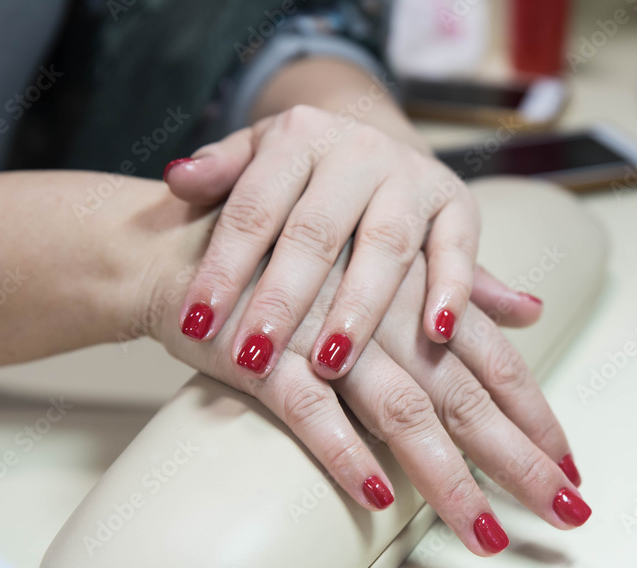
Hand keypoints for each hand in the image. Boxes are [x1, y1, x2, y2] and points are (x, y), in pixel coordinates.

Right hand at [144, 212, 588, 556]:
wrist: (196, 252)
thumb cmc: (301, 259)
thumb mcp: (392, 260)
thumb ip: (465, 286)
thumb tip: (531, 308)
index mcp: (423, 297)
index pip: (497, 365)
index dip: (537, 417)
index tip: (572, 468)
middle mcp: (389, 319)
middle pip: (467, 398)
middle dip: (519, 460)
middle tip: (565, 514)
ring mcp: (328, 339)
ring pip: (402, 412)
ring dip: (445, 478)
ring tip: (484, 534)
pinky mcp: (270, 357)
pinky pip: (310, 411)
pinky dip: (342, 451)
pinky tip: (375, 496)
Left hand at [164, 105, 480, 380]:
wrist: (373, 148)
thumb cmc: (299, 174)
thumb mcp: (253, 159)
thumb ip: (218, 172)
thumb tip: (177, 180)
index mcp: (299, 136)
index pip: (253, 208)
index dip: (223, 267)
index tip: (194, 324)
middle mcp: (359, 151)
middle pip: (316, 232)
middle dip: (283, 300)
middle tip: (253, 357)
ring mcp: (412, 175)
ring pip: (386, 246)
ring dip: (359, 308)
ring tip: (330, 361)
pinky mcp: (458, 202)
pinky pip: (459, 247)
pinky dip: (454, 289)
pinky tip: (438, 333)